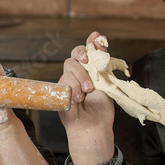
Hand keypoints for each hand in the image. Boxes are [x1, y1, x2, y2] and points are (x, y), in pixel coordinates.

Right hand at [58, 32, 115, 156]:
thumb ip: (102, 62)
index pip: (86, 51)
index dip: (90, 42)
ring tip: (88, 92)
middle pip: (74, 55)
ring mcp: (67, 83)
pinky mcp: (59, 92)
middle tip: (89, 63)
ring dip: (81, 78)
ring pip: (69, 67)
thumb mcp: (106, 81)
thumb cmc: (101, 108)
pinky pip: (63, 81)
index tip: (96, 37)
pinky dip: (73, 89)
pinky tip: (79, 99)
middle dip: (83, 57)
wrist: (94, 127)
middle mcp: (76, 75)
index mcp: (89, 71)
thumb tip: (100, 39)